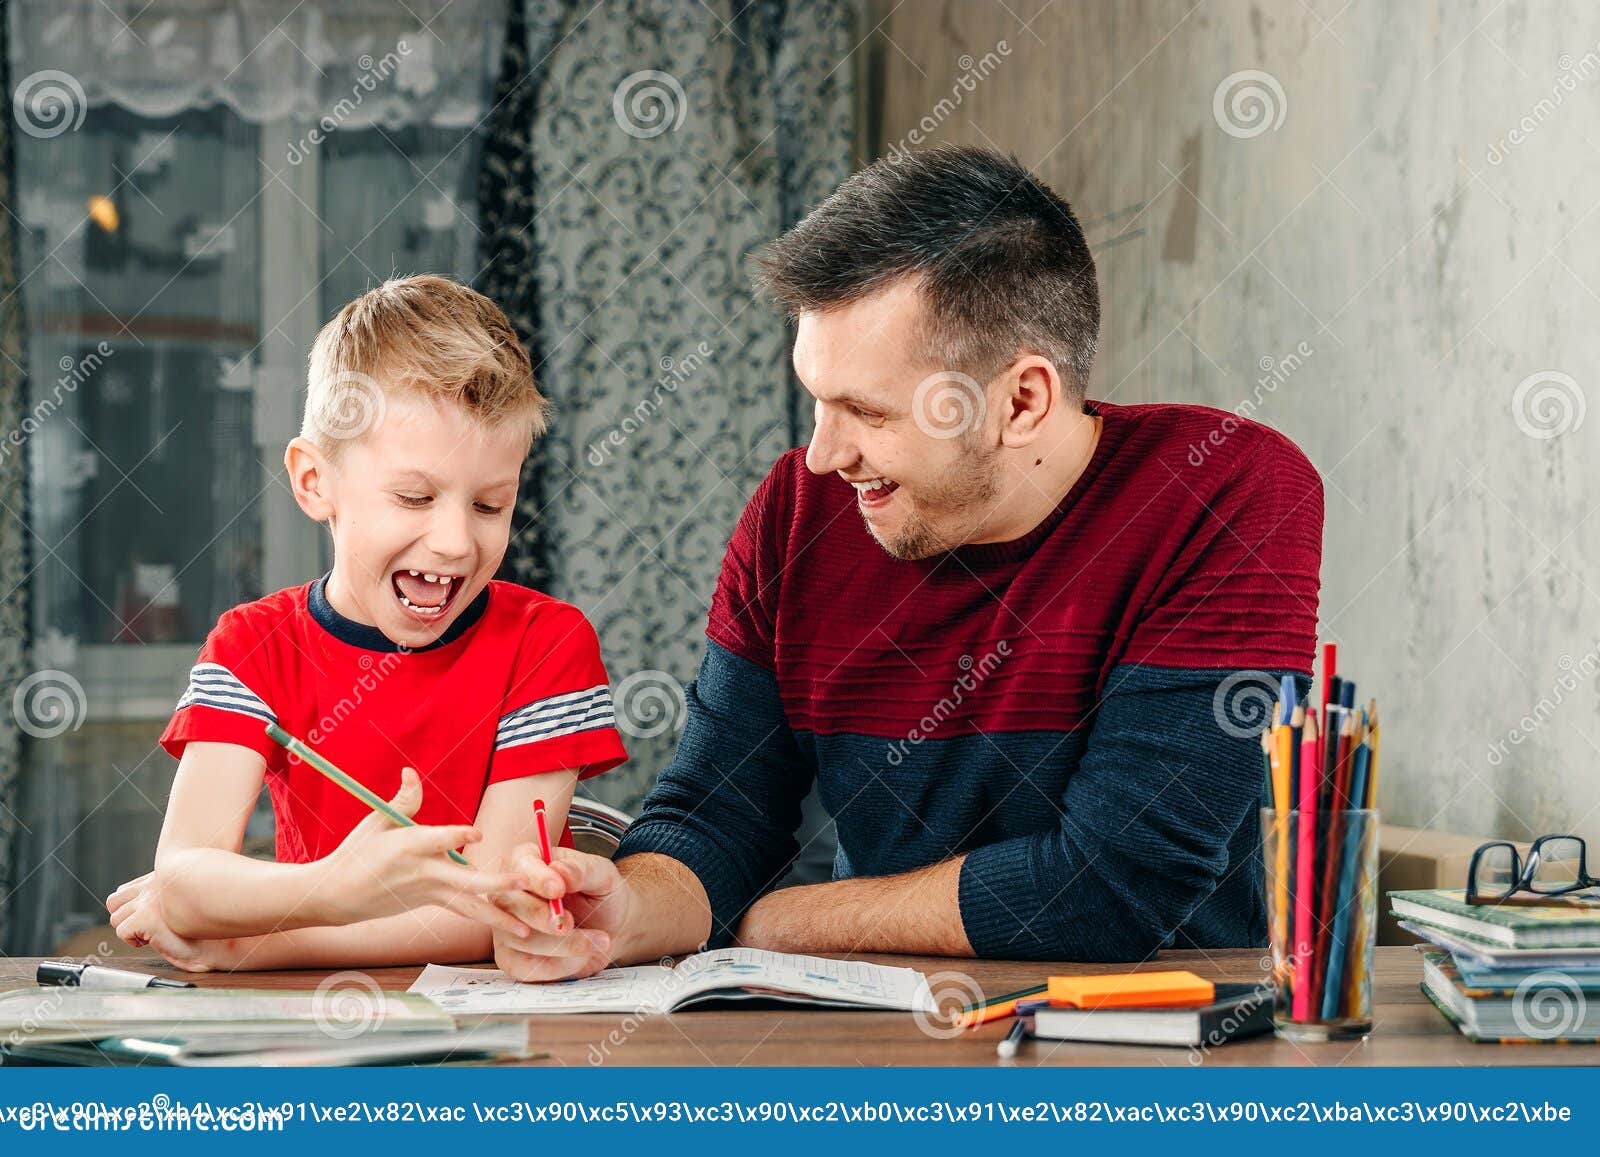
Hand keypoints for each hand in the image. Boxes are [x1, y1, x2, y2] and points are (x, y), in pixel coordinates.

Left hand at [106, 872, 239, 971]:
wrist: (224, 936)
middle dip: (125, 918)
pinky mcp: (148, 916)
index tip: (145, 919)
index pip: (124, 891)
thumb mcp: (187, 902)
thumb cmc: (212, 923)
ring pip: (116, 918)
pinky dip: (133, 940)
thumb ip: (168, 897)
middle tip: (147, 928)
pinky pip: (123, 931)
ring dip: (130, 929)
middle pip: (113, 903)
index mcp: (162, 878)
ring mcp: (150, 900)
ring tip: (152, 934)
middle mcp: (154, 886)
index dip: (129, 907)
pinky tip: (153, 940)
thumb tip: (149, 904)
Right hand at [315, 767, 533, 938]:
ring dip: (499, 916)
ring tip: (526, 927)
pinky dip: (487, 917)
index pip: (437, 840)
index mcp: (408, 847)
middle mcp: (423, 872)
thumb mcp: (377, 821)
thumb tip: (411, 772)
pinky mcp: (431, 903)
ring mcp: (429, 892)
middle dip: (495, 883)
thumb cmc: (358, 852)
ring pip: (469, 906)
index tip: (476, 835)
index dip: (457, 836)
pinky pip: (463, 910)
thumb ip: (404, 800)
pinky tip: (512, 925)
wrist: (338, 894)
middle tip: (520, 882)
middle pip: (464, 880)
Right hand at [489, 847, 631, 980]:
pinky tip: (582, 956)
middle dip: (542, 916)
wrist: (611, 928)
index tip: (558, 890)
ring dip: (563, 944)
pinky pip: (528, 967)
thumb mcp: (602, 875)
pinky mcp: (512, 959)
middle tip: (570, 923)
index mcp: (529, 861)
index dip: (537, 879)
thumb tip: (560, 870)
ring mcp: (506, 928)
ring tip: (598, 940)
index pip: (520, 865)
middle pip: (510, 904)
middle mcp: (510, 894)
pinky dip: (560, 965)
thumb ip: (582, 870)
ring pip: (521, 939)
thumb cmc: (601, 894)